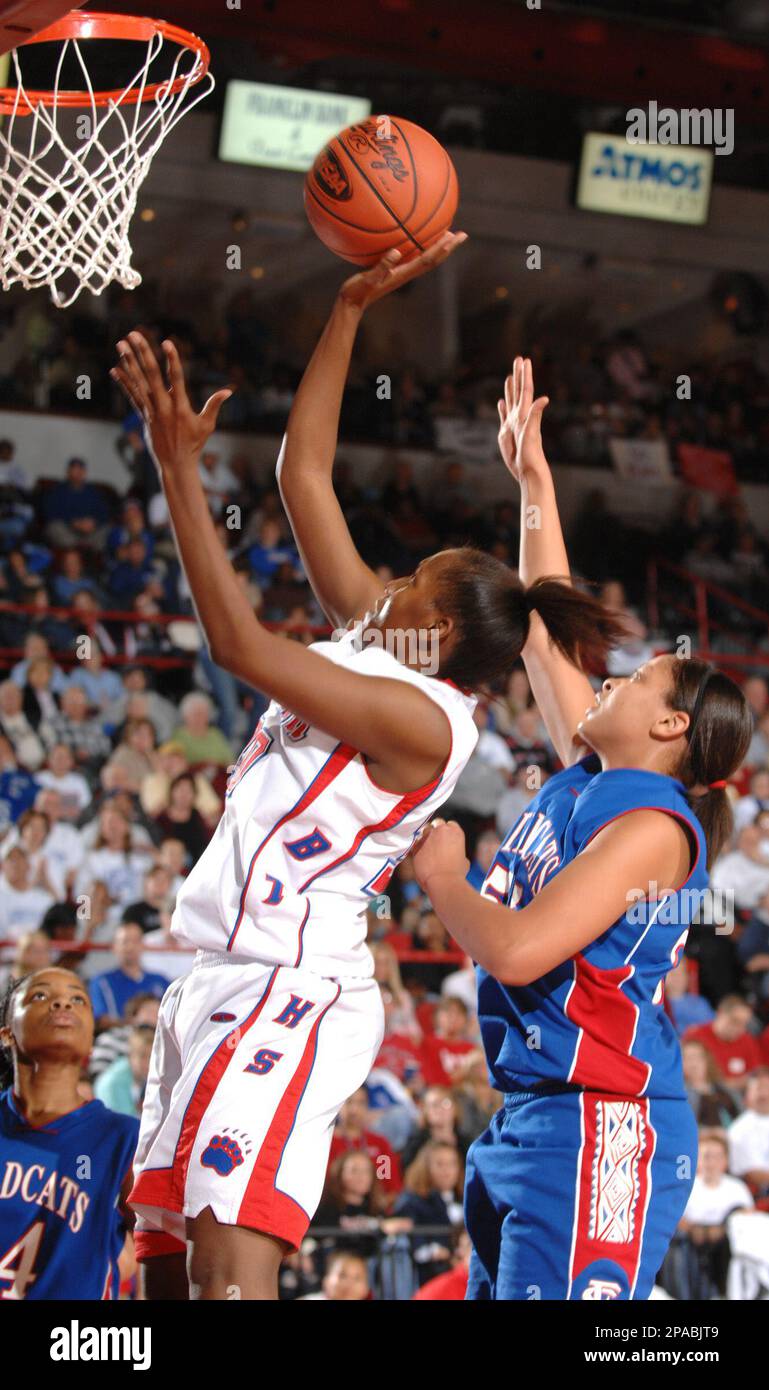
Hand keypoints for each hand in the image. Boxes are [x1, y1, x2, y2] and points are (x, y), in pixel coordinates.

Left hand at [111, 333, 232, 476]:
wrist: (175, 465)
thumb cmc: (194, 445)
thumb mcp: (207, 426)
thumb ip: (214, 405)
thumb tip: (228, 391)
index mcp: (181, 407)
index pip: (176, 378)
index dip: (172, 360)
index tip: (167, 343)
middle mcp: (163, 407)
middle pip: (151, 375)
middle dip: (142, 353)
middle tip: (134, 334)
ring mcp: (151, 411)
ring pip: (138, 383)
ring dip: (128, 362)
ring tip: (120, 344)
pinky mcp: (143, 416)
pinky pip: (132, 396)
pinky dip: (124, 382)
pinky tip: (115, 368)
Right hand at [338, 230, 466, 312]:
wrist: (351, 304)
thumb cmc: (357, 292)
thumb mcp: (367, 279)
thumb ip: (381, 267)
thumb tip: (396, 252)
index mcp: (403, 273)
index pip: (428, 259)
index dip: (443, 247)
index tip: (456, 236)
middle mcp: (406, 273)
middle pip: (433, 259)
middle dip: (448, 247)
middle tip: (462, 234)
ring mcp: (401, 273)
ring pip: (425, 259)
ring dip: (438, 248)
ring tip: (447, 235)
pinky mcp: (393, 272)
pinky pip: (412, 257)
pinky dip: (420, 247)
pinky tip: (415, 238)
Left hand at [411, 818, 468, 890]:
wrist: (443, 881)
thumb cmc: (456, 873)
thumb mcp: (463, 859)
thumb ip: (456, 850)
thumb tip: (453, 853)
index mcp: (455, 831)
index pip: (450, 824)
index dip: (448, 832)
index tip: (446, 840)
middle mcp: (440, 829)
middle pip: (436, 824)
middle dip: (436, 831)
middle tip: (437, 843)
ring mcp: (427, 836)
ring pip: (424, 831)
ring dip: (426, 838)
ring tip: (429, 850)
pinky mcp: (416, 844)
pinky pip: (415, 842)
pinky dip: (418, 847)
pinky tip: (422, 856)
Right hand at [497, 356, 549, 482]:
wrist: (527, 470)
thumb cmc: (531, 454)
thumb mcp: (532, 433)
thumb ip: (535, 415)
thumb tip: (544, 398)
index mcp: (525, 414)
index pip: (525, 390)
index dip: (524, 375)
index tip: (524, 360)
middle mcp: (520, 416)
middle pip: (518, 391)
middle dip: (518, 376)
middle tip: (518, 359)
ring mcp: (513, 424)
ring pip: (511, 401)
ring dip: (510, 389)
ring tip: (510, 376)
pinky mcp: (506, 433)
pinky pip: (504, 416)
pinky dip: (502, 408)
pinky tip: (501, 403)